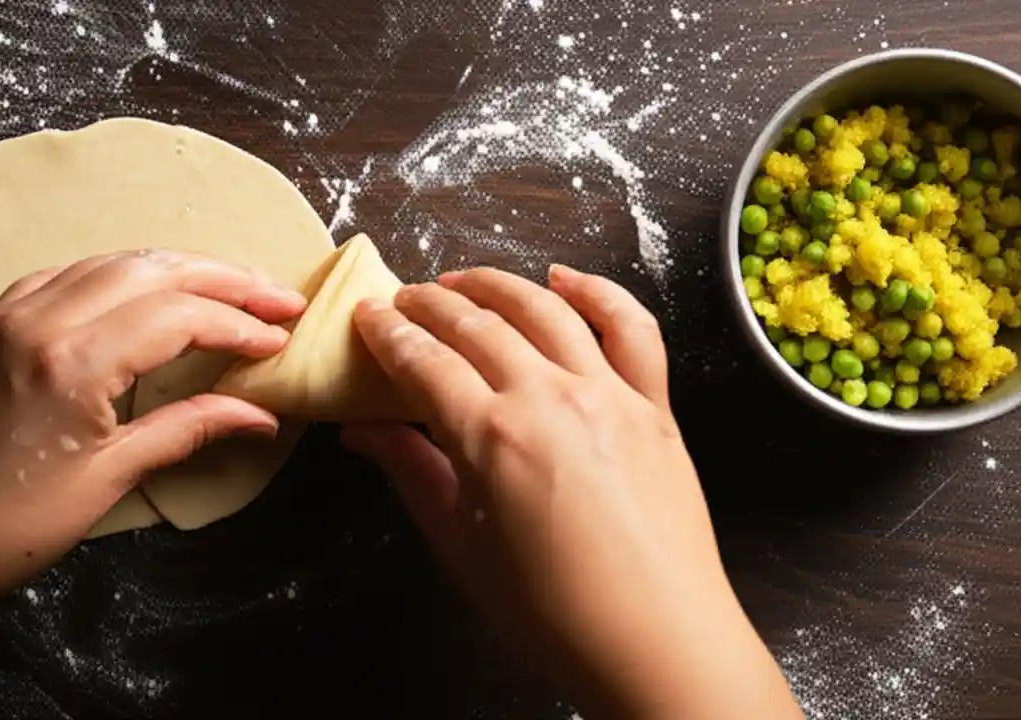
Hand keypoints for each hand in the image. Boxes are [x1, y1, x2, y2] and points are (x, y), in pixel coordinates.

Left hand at [0, 250, 306, 616]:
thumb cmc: (5, 529)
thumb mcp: (107, 480)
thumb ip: (186, 431)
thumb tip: (261, 416)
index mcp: (72, 361)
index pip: (180, 315)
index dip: (240, 325)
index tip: (281, 341)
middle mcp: (39, 317)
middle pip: (153, 270)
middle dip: (224, 278)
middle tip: (278, 297)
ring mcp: (8, 312)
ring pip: (111, 262)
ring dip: (177, 269)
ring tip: (230, 288)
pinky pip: (69, 275)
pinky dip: (121, 275)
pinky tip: (147, 292)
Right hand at [343, 265, 801, 719]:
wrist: (657, 643)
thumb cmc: (551, 613)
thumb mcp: (461, 548)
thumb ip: (413, 474)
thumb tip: (363, 432)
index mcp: (492, 437)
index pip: (424, 362)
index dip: (388, 334)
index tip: (367, 316)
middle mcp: (550, 397)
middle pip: (478, 325)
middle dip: (430, 304)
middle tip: (404, 299)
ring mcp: (610, 394)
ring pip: (546, 308)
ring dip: (497, 284)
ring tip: (463, 281)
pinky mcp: (655, 406)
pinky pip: (630, 327)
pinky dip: (597, 292)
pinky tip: (565, 279)